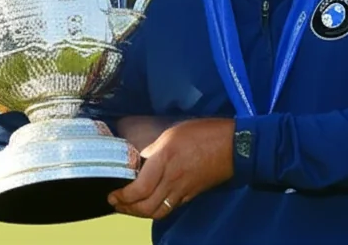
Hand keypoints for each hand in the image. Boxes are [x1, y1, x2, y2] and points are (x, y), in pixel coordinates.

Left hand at [108, 118, 234, 219]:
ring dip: (140, 213)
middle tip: (116, 202)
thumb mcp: (172, 133)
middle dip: (127, 208)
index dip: (123, 196)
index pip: (139, 189)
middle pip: (146, 207)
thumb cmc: (204, 133)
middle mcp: (172, 180)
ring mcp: (183, 190)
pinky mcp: (192, 194)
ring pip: (158, 212)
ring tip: (129, 206)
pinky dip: (156, 209)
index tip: (112, 193)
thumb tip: (138, 159)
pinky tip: (150, 202)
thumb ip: (153, 149)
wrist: (234, 146)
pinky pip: (170, 207)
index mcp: (164, 161)